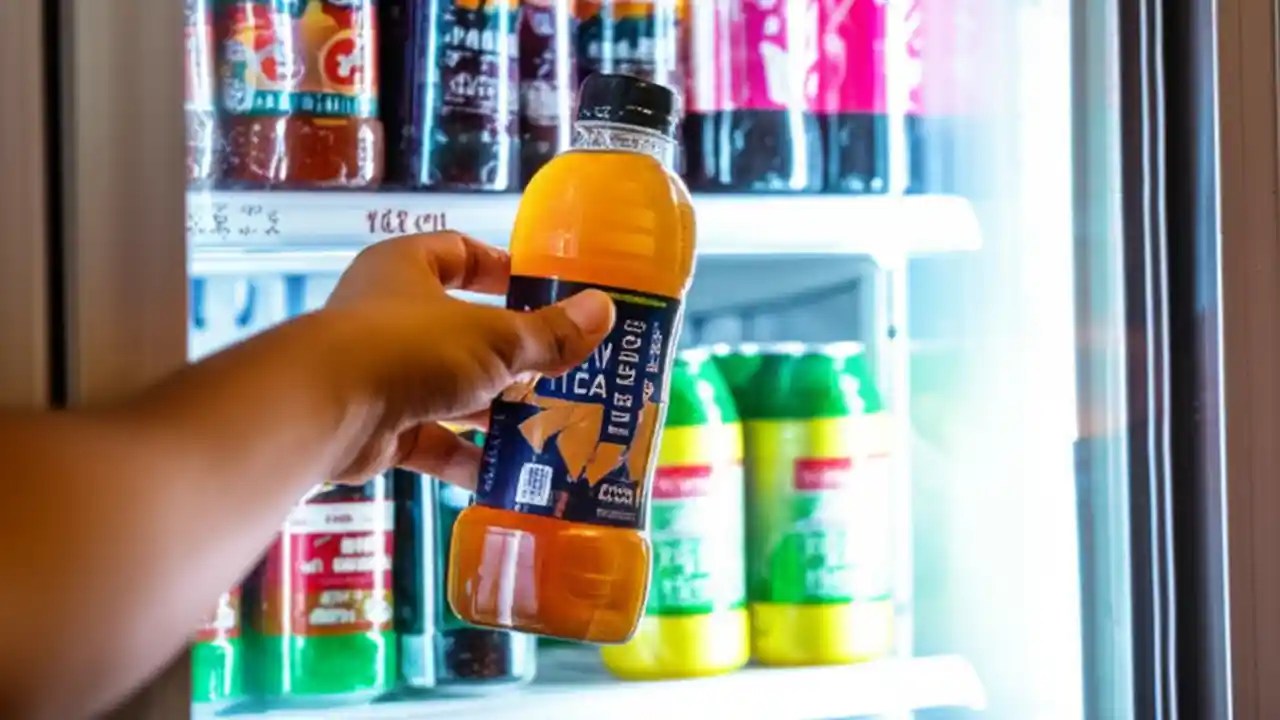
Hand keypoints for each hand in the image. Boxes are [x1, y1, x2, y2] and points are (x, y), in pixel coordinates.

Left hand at [321, 231, 614, 486]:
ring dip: (492, 411)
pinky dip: (464, 456)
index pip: (458, 254)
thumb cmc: (406, 348)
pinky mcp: (376, 427)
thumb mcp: (493, 338)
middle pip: (460, 330)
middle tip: (559, 372)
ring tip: (545, 427)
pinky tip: (504, 474)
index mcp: (407, 269)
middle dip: (509, 356)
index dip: (500, 269)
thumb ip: (547, 334)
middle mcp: (387, 315)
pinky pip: (430, 439)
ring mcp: (379, 373)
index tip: (541, 291)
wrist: (325, 411)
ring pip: (448, 389)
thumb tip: (602, 312)